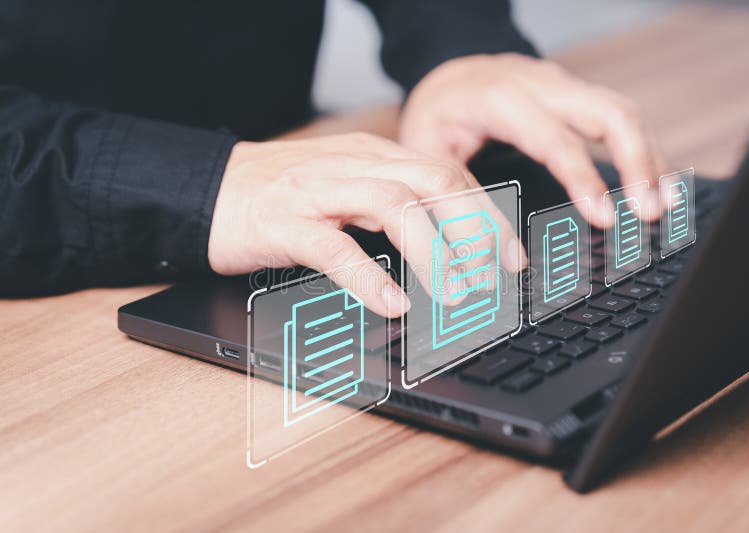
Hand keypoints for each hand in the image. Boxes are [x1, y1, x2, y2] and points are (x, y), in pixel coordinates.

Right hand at [207, 133, 524, 316]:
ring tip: (456, 296)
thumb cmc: (280, 198)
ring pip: (394, 206)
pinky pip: (334, 246)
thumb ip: (391, 204)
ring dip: (434, 253)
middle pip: (434, 182)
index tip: (511, 257)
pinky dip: (368, 276)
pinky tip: (391, 303)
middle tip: (495, 279)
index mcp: (372, 155)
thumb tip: (447, 244)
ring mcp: (317, 190)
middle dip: (475, 231)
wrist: (204, 189)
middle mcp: (352, 164)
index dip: (486, 216)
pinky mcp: (283, 222)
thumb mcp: (345, 190)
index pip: (446, 174)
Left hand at [399, 53, 669, 224]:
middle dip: (637, 163)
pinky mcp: (576, 95)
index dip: (583, 178)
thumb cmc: (435, 119)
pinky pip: (618, 115)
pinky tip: (656, 180)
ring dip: (650, 157)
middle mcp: (540, 84)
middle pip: (607, 111)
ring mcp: (563, 85)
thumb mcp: (427, 155)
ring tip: (666, 203)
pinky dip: (643, 148)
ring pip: (622, 110)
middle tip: (649, 214)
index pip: (553, 137)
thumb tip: (497, 255)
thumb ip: (461, 198)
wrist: (445, 77)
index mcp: (498, 98)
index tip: (604, 219)